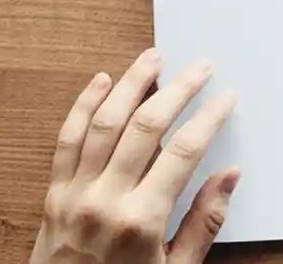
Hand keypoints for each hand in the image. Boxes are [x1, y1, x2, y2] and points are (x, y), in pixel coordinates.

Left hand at [31, 49, 239, 263]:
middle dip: (178, 90)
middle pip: (145, 126)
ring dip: (130, 84)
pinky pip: (67, 139)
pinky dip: (83, 105)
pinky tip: (101, 82)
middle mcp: (105, 200)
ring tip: (152, 59)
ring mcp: (75, 194)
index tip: (226, 98)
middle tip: (200, 68)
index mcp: (142, 221)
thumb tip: (229, 177)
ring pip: (104, 122)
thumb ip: (204, 223)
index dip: (208, 118)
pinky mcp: (53, 194)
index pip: (183, 151)